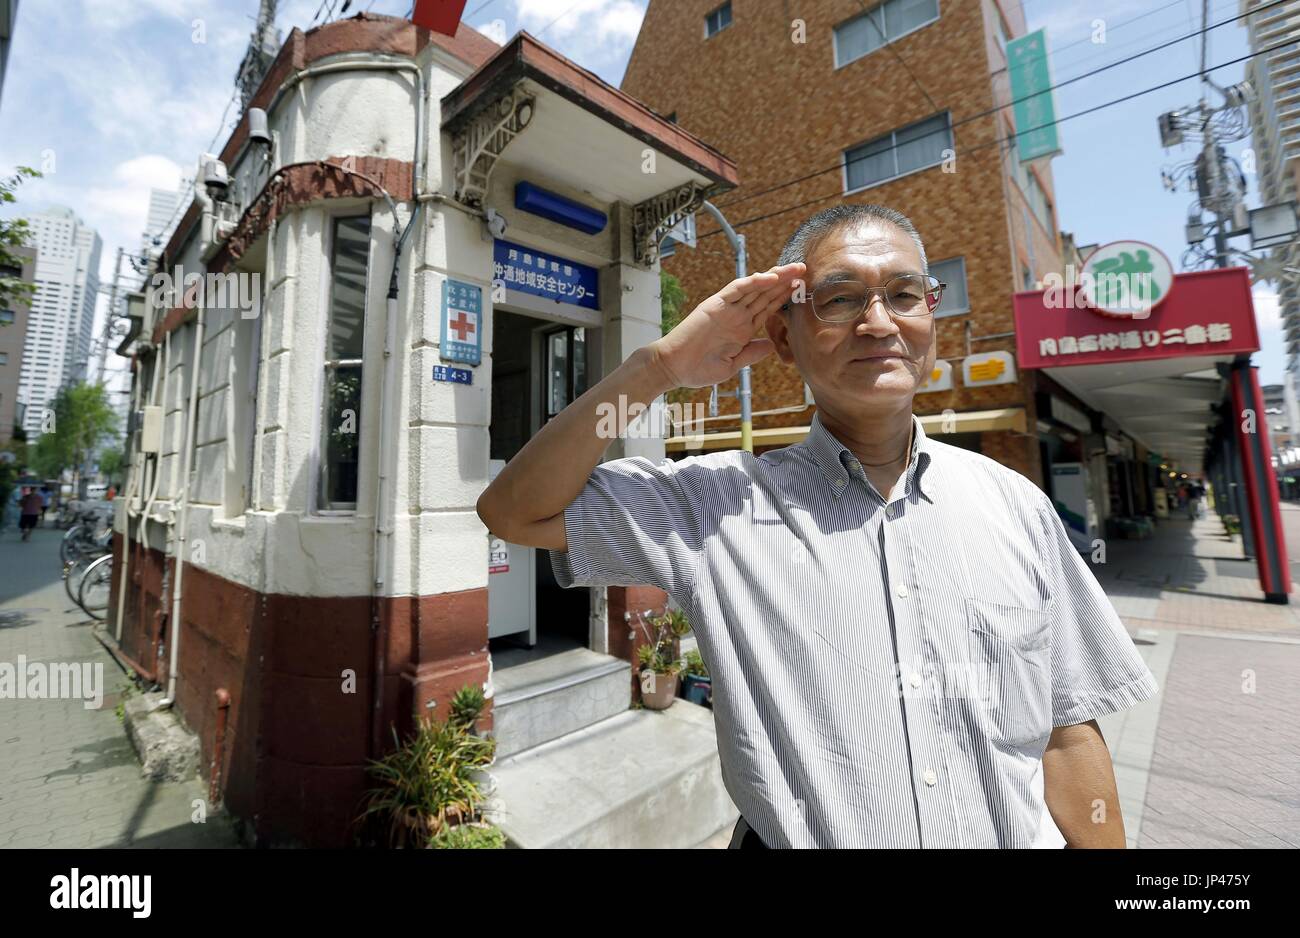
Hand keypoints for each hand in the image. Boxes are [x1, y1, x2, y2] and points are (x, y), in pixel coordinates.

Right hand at [649, 263, 805, 388]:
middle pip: (765, 294)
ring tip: (794, 269)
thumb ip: (751, 353)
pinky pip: (736, 289)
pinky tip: (770, 277)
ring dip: (775, 277)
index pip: (767, 309)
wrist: (673, 367)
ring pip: (755, 288)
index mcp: (741, 329)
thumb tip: (771, 345)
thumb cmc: (698, 369)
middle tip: (805, 270)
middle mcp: (736, 315)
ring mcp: (726, 309)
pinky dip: (753, 282)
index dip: (784, 298)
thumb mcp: (732, 364)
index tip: (802, 289)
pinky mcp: (715, 305)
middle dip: (785, 282)